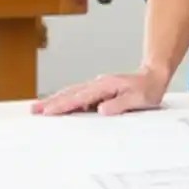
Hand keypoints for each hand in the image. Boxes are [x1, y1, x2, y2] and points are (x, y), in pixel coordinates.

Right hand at [31, 65, 169, 115]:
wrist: (154, 77)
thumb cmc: (148, 89)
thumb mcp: (138, 99)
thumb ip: (120, 104)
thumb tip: (101, 110)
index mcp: (105, 86)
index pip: (80, 97)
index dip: (63, 105)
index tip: (49, 111)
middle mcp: (98, 84)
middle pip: (70, 93)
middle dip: (51, 102)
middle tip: (34, 110)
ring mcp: (97, 87)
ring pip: (72, 93)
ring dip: (55, 100)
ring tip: (39, 108)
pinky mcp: (99, 91)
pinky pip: (78, 96)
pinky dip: (66, 100)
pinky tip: (58, 105)